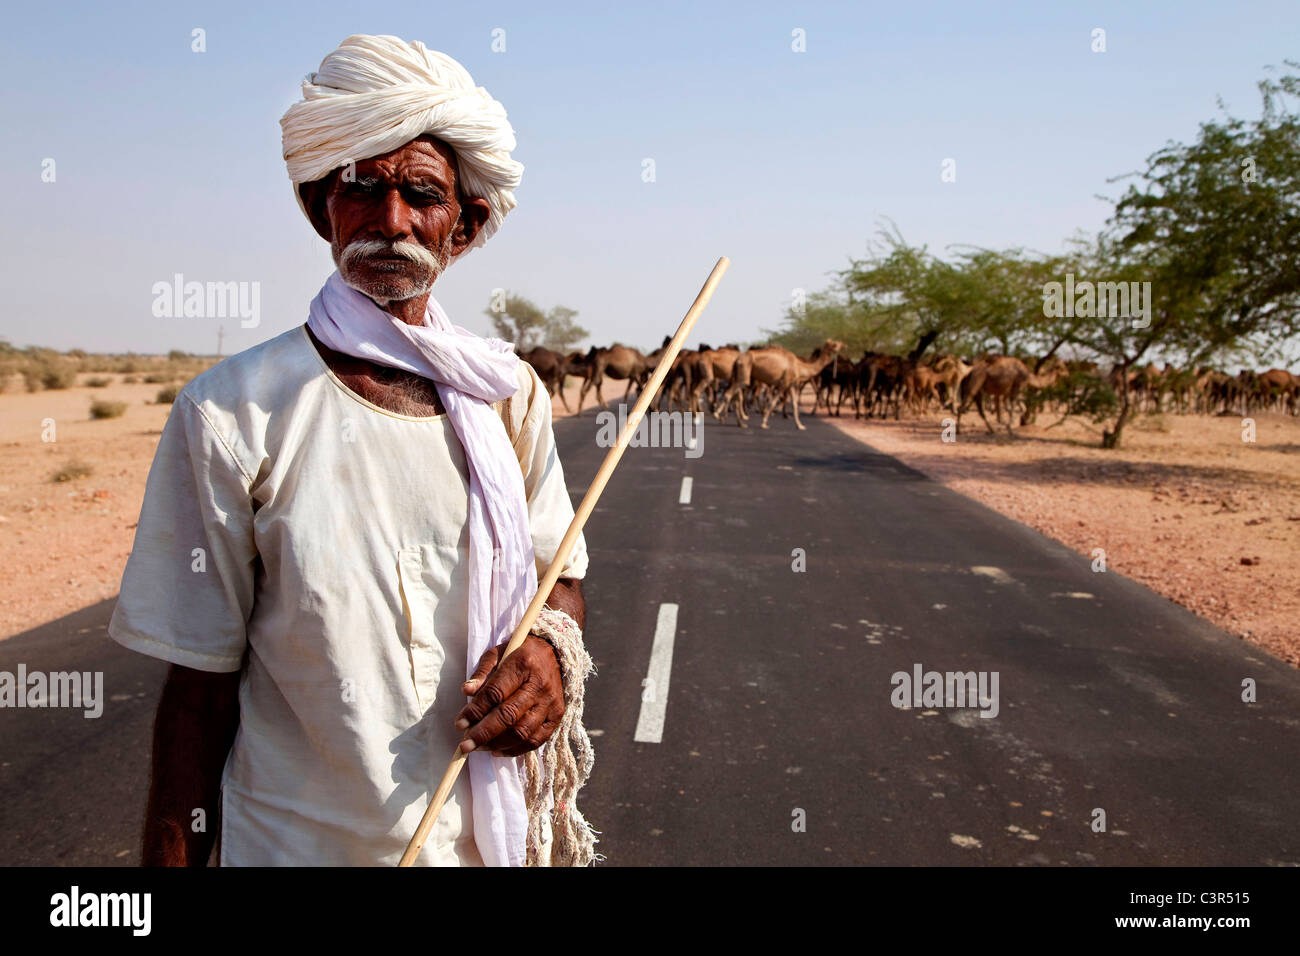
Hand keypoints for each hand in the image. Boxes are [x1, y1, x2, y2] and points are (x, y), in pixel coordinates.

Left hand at [454, 637, 563, 756]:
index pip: (495, 693)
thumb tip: (466, 691)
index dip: (475, 711)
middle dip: (483, 734)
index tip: (459, 724)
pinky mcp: (557, 715)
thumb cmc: (520, 654)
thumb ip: (482, 673)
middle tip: (465, 745)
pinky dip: (515, 750)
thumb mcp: (498, 654)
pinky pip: (536, 740)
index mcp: (522, 664)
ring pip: (522, 732)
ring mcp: (550, 702)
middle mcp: (539, 684)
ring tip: (480, 748)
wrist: (554, 653)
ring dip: (497, 744)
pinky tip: (497, 750)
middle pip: (508, 716)